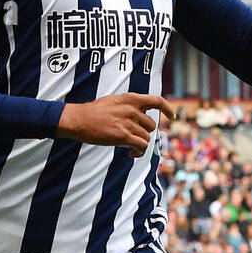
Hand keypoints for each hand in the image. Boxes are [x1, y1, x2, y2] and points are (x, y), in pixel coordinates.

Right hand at [57, 93, 175, 157]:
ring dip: (141, 145)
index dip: (167, 109)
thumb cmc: (93, 112)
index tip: (172, 116)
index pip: (157, 101)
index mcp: (131, 99)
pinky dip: (139, 152)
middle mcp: (132, 110)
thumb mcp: (113, 101)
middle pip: (151, 125)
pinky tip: (131, 153)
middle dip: (144, 133)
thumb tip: (140, 114)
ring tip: (131, 148)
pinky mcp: (123, 136)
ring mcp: (128, 123)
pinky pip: (141, 146)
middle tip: (134, 138)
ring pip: (146, 137)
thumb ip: (128, 106)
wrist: (78, 120)